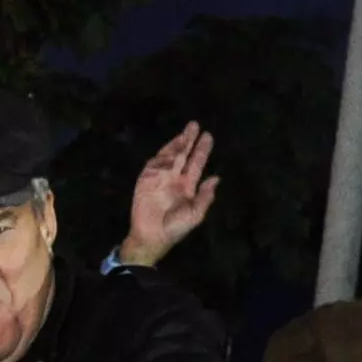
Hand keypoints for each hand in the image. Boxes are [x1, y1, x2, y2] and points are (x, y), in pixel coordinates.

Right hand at [120, 122, 218, 266]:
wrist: (152, 237)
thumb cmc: (175, 228)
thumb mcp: (196, 214)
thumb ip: (206, 196)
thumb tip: (216, 178)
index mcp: (188, 186)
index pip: (196, 163)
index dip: (202, 150)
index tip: (208, 135)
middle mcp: (175, 178)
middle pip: (183, 154)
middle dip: (189, 140)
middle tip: (195, 125)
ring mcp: (160, 177)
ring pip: (169, 155)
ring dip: (177, 144)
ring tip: (185, 133)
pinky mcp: (146, 179)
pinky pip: (154, 164)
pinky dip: (162, 159)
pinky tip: (172, 154)